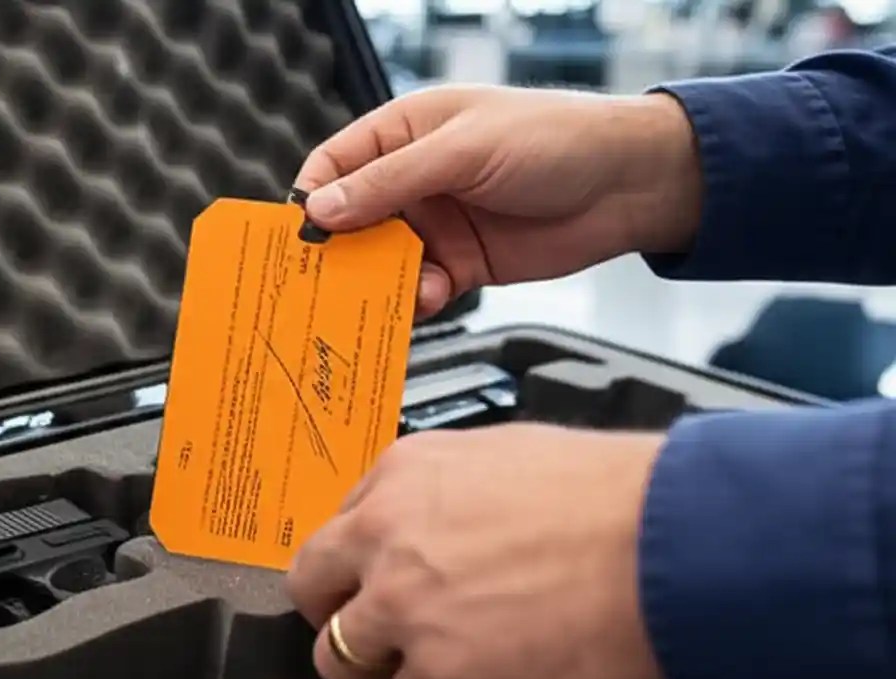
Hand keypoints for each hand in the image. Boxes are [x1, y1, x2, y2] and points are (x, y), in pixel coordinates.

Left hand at [284, 423, 667, 678]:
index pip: (339, 523)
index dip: (357, 560)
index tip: (370, 578)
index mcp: (404, 473)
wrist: (665, 541)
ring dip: (374, 668)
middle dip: (336, 612)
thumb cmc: (612, 493)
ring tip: (417, 670)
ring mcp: (404, 607)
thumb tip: (438, 517)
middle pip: (313, 586)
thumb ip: (448, 487)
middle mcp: (387, 534)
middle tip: (368, 631)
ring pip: (338, 656)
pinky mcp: (439, 674)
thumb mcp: (507, 453)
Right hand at [293, 85, 702, 318]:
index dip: (311, 198)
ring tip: (378, 296)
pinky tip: (430, 298)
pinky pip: (421, 289)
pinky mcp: (463, 264)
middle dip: (337, 253)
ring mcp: (437, 224)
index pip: (335, 165)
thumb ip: (390, 182)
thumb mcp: (462, 151)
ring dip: (378, 282)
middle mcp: (413, 180)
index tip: (295, 237)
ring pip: (383, 262)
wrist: (628, 185)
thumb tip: (322, 208)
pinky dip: (417, 300)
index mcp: (404, 133)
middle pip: (352, 222)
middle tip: (321, 284)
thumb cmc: (553, 139)